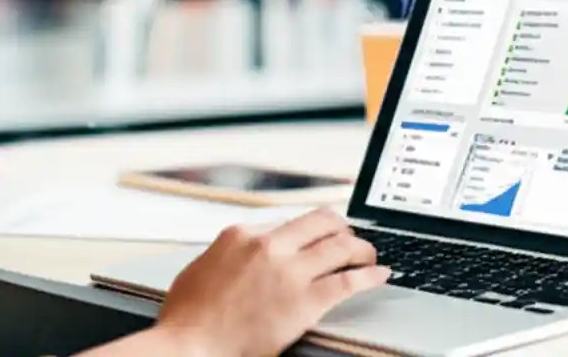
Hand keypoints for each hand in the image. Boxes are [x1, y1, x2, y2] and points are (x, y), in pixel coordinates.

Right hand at [154, 209, 389, 356]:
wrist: (190, 346)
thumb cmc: (187, 317)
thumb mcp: (203, 267)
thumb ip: (228, 255)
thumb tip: (238, 256)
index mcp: (242, 234)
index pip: (288, 222)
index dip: (306, 232)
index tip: (316, 237)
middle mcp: (269, 245)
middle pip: (321, 222)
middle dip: (340, 227)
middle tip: (350, 237)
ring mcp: (289, 271)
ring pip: (340, 246)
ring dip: (361, 249)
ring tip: (370, 255)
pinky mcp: (305, 301)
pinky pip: (349, 281)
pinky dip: (370, 276)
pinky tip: (380, 274)